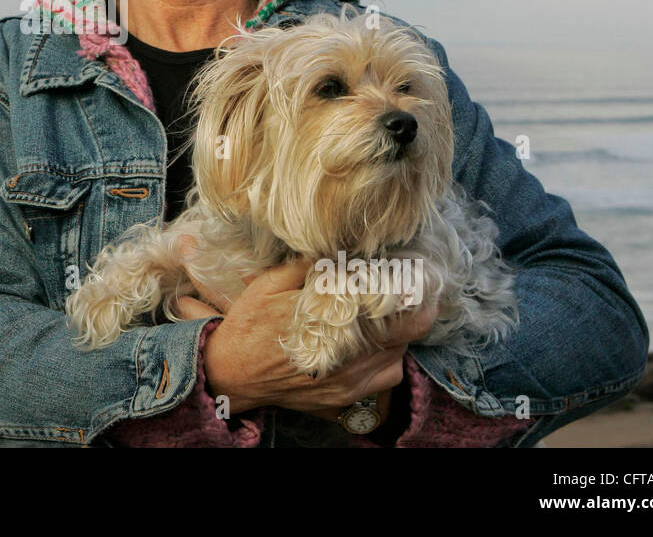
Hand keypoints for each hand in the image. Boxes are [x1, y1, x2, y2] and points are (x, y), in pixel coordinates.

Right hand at [174, 248, 439, 419]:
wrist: (229, 373)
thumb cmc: (248, 326)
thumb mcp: (270, 284)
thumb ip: (308, 266)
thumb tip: (339, 250)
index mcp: (333, 326)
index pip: (395, 314)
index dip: (416, 296)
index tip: (422, 278)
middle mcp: (346, 361)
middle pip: (404, 339)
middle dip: (413, 315)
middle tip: (416, 295)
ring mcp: (346, 386)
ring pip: (396, 364)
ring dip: (398, 341)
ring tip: (388, 322)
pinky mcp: (341, 402)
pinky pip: (380, 384)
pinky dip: (385, 365)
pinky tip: (371, 349)